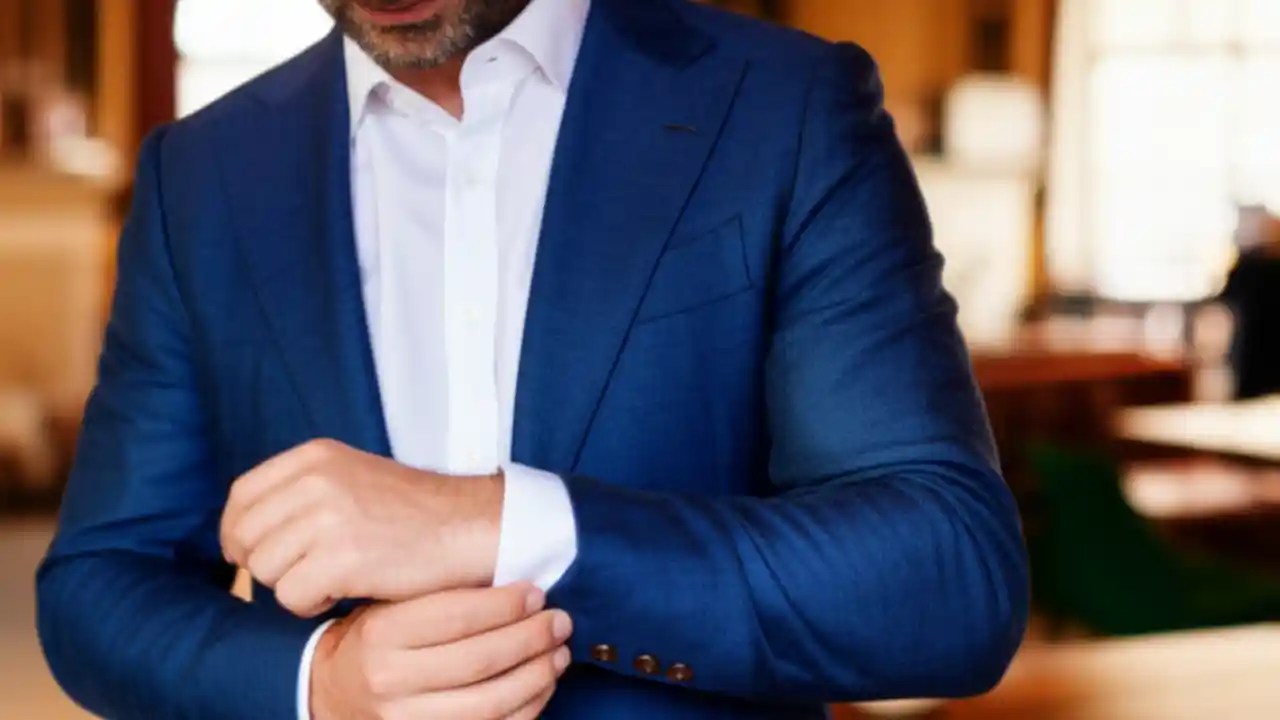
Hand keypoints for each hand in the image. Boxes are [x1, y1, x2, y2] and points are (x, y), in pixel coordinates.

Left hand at [220, 438, 502, 616]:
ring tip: (334, 577)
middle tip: (307, 571)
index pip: (241, 496)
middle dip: (268, 564)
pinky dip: (313, 605)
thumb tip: (239, 530)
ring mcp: (328, 518)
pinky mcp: (343, 558)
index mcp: (315, 456)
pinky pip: (290, 597)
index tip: (252, 553)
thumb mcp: (351, 476)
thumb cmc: (413, 513)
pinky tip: (345, 591)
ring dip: (293, 585)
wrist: (472, 527)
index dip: (238, 532)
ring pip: (265, 571)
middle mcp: (316, 481)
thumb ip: (299, 491)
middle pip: (246, 537)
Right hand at [312, 584, 572, 719]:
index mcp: (380, 634)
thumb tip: (517, 579)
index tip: (537, 592)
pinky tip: (543, 684)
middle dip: (531, 638)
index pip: (456, 616)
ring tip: (559, 653)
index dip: (505, 605)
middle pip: (479, 661)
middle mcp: (388, 680)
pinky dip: (527, 707)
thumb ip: (441, 592)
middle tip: (560, 621)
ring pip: (490, 703)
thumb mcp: (393, 604)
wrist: (336, 692)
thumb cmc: (378, 637)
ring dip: (536, 676)